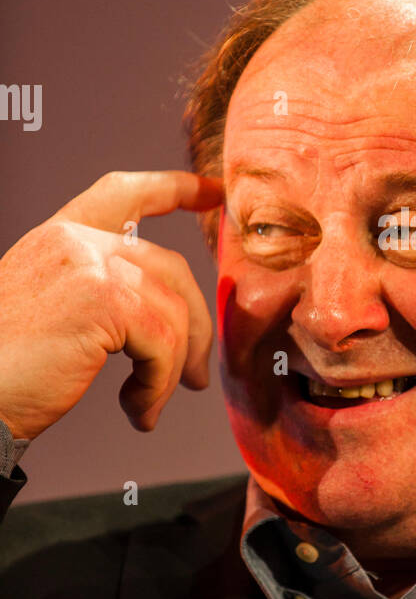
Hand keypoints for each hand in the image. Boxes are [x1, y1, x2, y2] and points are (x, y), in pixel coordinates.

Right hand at [0, 170, 222, 440]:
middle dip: (193, 324)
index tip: (212, 192)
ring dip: (171, 369)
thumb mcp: (51, 311)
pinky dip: (158, 385)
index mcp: (59, 238)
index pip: (126, 194)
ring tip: (147, 405)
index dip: (174, 188)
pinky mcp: (103, 303)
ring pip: (172, 313)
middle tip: (195, 375)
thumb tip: (169, 316)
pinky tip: (137, 410)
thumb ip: (99, 294)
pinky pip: (163, 345)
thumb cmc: (4, 369)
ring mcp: (90, 267)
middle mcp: (75, 242)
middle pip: (170, 269)